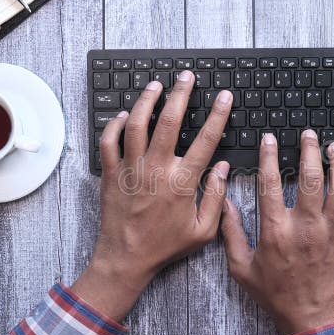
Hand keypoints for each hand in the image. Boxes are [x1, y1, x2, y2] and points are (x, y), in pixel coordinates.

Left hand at [71, 71, 232, 320]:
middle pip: (169, 122)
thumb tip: (224, 168)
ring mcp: (131, 170)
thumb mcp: (203, 231)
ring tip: (156, 85)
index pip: (205, 140)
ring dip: (147, 100)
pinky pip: (109, 141)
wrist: (126, 258)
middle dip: (180, 94)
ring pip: (137, 124)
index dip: (217, 115)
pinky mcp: (111, 174)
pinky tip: (126, 114)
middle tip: (186, 77)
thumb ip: (216, 197)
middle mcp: (156, 170)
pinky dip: (115, 124)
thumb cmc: (165, 246)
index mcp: (182, 182)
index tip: (224, 97)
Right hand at [221, 130, 333, 334]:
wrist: (310, 318)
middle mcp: (305, 228)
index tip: (270, 139)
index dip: (269, 156)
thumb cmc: (275, 295)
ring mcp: (330, 232)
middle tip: (309, 135)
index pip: (270, 184)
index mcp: (276, 232)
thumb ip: (231, 233)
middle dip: (310, 150)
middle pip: (310, 177)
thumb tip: (224, 203)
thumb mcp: (241, 268)